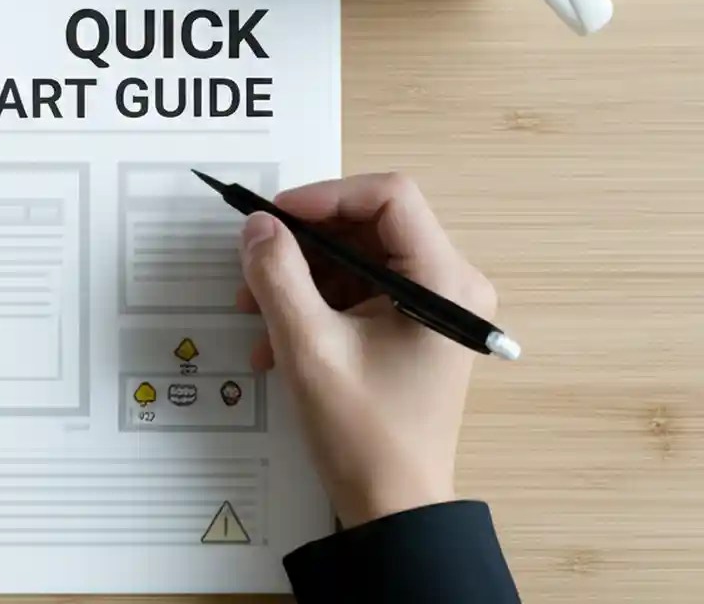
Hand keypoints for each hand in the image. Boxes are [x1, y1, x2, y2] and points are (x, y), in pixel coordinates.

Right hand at [236, 173, 497, 527]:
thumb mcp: (308, 348)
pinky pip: (358, 292)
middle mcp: (450, 284)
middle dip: (304, 243)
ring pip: (357, 259)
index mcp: (444, 281)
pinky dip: (314, 305)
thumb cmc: (364, 435)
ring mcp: (432, 307)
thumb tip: (256, 227)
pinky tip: (274, 339)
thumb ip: (278, 276)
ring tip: (253, 311)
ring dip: (300, 279)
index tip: (274, 217)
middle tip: (253, 263)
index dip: (326, 196)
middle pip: (369, 226)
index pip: (390, 197)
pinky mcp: (413, 328)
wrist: (392, 507)